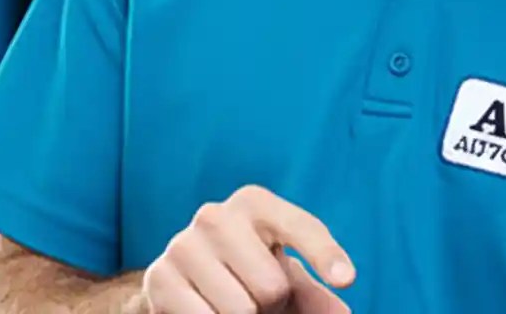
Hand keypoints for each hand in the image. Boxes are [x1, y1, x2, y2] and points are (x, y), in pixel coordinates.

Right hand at [142, 185, 353, 312]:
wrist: (183, 279)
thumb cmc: (248, 271)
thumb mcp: (284, 274)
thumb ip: (316, 294)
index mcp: (255, 203)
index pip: (301, 228)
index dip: (326, 256)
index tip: (347, 278)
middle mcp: (216, 215)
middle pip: (272, 287)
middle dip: (272, 304)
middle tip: (257, 294)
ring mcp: (183, 245)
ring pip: (241, 311)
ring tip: (233, 301)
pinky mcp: (159, 279)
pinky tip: (208, 310)